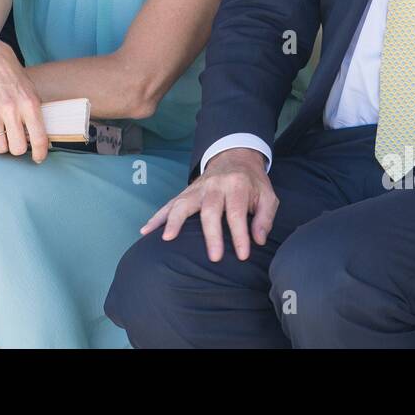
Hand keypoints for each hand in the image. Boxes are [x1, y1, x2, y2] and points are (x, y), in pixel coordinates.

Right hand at [0, 40, 48, 162]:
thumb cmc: (14, 79)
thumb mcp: (32, 93)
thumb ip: (35, 116)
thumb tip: (39, 142)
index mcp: (29, 104)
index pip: (38, 138)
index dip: (40, 153)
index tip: (38, 158)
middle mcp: (11, 108)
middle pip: (16, 148)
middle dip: (18, 150)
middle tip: (17, 142)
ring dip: (2, 146)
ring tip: (3, 136)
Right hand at [141, 148, 276, 261]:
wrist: (235, 156)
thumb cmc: (252, 182)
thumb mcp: (268, 195)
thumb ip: (265, 217)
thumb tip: (259, 240)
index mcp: (236, 185)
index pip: (236, 212)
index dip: (240, 235)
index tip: (243, 255)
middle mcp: (214, 186)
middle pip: (210, 210)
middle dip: (211, 234)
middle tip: (213, 257)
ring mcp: (197, 188)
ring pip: (183, 204)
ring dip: (174, 221)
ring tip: (166, 239)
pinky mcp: (186, 192)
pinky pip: (170, 204)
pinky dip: (157, 217)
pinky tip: (146, 231)